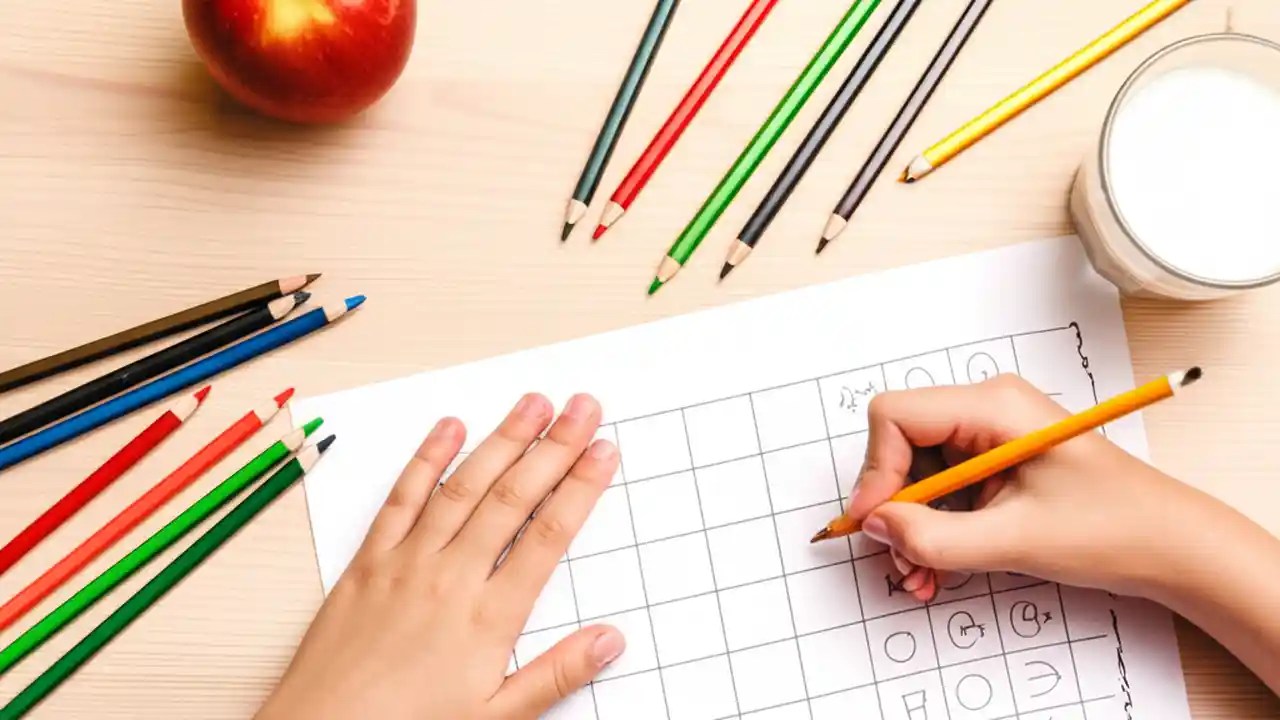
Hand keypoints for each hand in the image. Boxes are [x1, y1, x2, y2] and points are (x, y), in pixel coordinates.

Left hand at [257, 393, 623, 719]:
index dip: (580, 488)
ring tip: (532, 404)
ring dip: (502, 439)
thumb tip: (610, 641)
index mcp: (488, 617)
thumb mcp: (495, 717)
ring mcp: (408, 561)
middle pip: (514, 498)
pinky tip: (449, 428)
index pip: (547, 536)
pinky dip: (427, 459)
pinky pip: (402, 498)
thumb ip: (555, 675)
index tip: (603, 451)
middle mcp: (451, 577)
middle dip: (554, 447)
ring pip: (465, 487)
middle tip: (583, 408)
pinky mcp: (369, 560)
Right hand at [845, 375, 1220, 602]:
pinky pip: (940, 490)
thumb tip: (875, 524)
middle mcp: (985, 409)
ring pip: (915, 473)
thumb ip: (936, 537)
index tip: (876, 523)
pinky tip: (937, 567)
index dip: (876, 470)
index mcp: (993, 406)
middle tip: (904, 560)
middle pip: (900, 446)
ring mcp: (988, 434)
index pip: (896, 416)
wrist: (1170, 545)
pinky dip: (932, 528)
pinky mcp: (992, 462)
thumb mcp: (1016, 540)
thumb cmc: (1112, 529)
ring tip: (923, 574)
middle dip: (894, 508)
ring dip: (911, 527)